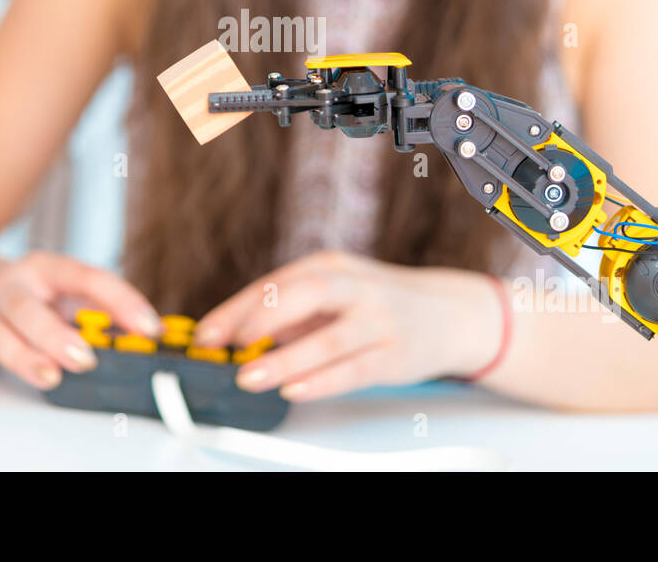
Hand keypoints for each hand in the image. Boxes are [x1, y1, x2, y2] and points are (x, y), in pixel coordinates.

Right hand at [0, 249, 160, 397]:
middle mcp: (10, 287)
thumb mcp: (64, 287)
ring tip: (51, 378)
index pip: (86, 277)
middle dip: (57, 335)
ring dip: (23, 357)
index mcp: (45, 268)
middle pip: (29, 307)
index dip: (120, 301)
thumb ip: (99, 305)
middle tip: (87, 359)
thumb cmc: (29, 292)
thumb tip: (146, 332)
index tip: (149, 327)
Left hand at [192, 250, 504, 401]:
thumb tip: (236, 334)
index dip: (236, 310)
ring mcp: (377, 319)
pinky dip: (323, 380)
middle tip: (228, 346)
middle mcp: (354, 287)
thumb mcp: (333, 293)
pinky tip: (296, 389)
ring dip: (285, 359)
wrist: (450, 314)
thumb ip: (290, 312)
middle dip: (260, 319)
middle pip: (304, 294)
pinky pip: (355, 368)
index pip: (275, 284)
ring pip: (328, 338)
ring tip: (250, 377)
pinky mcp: (395, 353)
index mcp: (329, 267)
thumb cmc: (380, 303)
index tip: (207, 335)